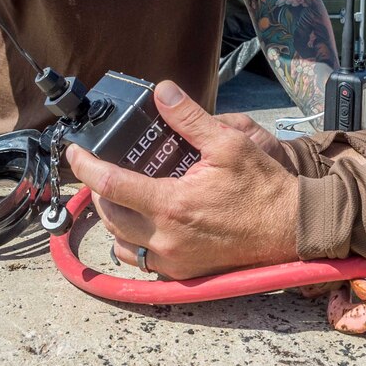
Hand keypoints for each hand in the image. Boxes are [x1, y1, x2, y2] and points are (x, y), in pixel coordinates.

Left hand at [66, 80, 298, 279]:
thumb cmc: (262, 187)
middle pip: (109, 216)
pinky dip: (133, 242)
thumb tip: (163, 91)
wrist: (290, 228)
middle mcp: (166, 238)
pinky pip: (142, 260)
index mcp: (172, 205)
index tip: (75, 152)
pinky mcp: (183, 273)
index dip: (86, 166)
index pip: (111, 185)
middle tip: (101, 169)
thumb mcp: (230, 142)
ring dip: (114, 218)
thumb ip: (190, 118)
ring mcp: (173, 260)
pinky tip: (143, 223)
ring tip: (121, 196)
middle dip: (98, 191)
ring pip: (121, 243)